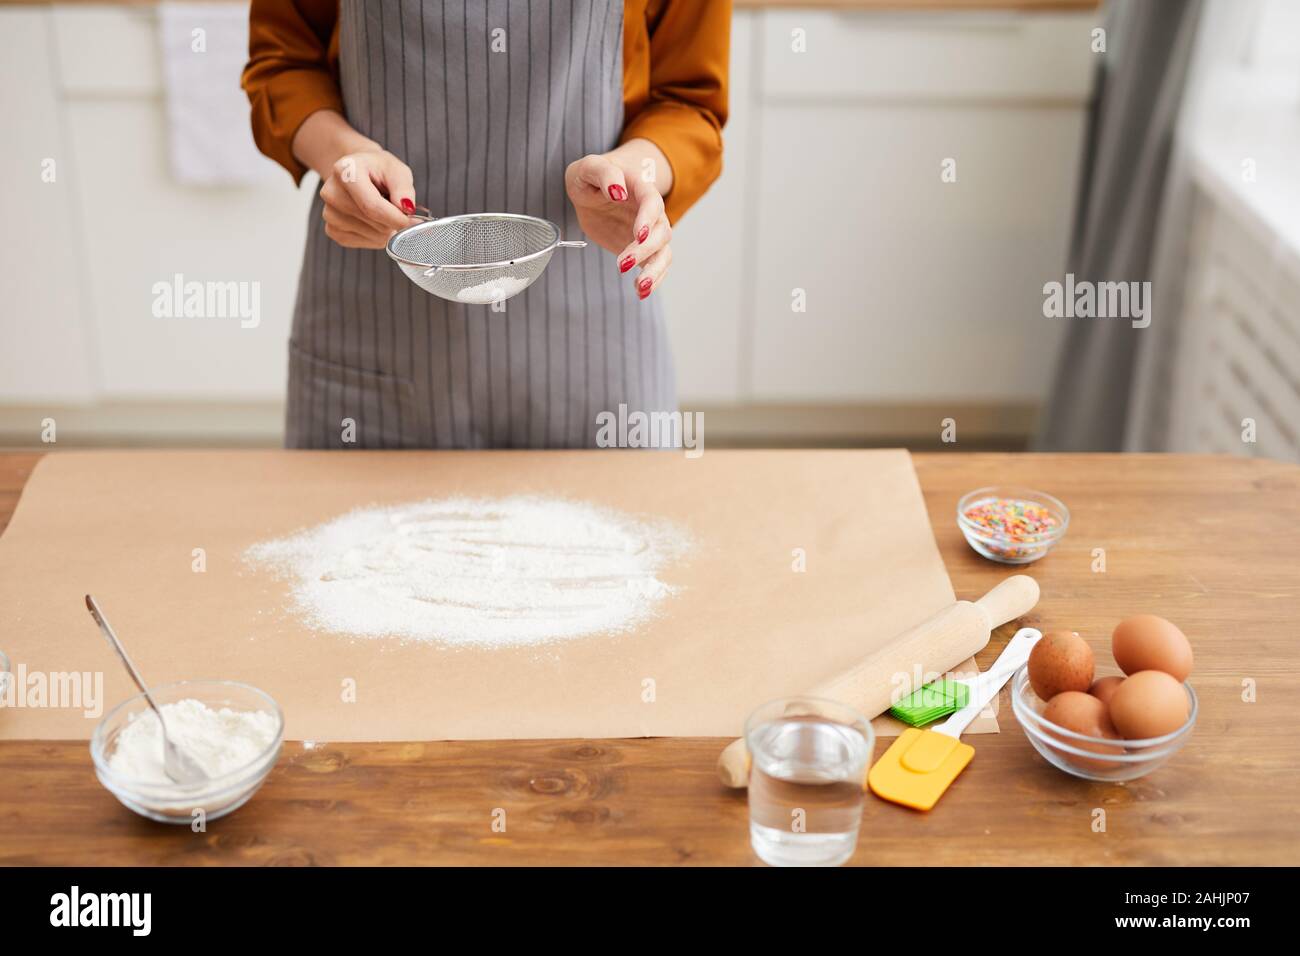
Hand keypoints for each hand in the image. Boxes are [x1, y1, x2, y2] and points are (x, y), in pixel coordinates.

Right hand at [318, 148, 416, 248]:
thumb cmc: (378, 170)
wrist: (358, 173)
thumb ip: (403, 188)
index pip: (372, 206)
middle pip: (374, 222)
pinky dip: (376, 237)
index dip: (395, 217)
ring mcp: (329, 213)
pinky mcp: (332, 230)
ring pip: (372, 235)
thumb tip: (406, 208)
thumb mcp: (396, 170)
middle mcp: (331, 192)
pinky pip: (364, 243)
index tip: (409, 219)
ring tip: (380, 210)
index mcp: (345, 171)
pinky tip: (372, 221)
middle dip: (392, 220)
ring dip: (385, 229)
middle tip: (393, 206)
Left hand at [565, 140, 672, 298]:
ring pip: (663, 254)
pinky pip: (655, 267)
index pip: (652, 203)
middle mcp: (651, 212)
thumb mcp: (589, 167)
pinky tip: (640, 292)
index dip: (648, 219)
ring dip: (654, 272)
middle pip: (661, 232)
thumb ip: (604, 173)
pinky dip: (652, 281)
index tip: (637, 234)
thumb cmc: (591, 176)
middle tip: (622, 264)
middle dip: (645, 250)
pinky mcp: (643, 251)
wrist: (593, 190)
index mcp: (641, 188)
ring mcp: (649, 233)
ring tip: (639, 287)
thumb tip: (618, 191)